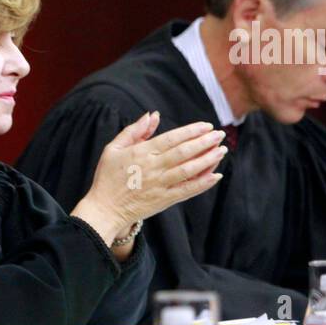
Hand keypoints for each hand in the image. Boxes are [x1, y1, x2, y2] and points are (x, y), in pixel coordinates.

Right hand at [72, 112, 225, 249]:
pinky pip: (187, 190)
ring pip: (189, 170)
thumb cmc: (107, 177)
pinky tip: (216, 176)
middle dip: (205, 142)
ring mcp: (160, 185)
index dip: (191, 131)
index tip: (206, 126)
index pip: (172, 138)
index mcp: (141, 153)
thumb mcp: (113, 149)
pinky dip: (203, 183)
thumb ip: (134, 131)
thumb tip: (153, 115)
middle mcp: (153, 168)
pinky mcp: (164, 200)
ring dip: (208, 159)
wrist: (104, 209)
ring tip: (222, 150)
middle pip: (184, 152)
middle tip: (220, 134)